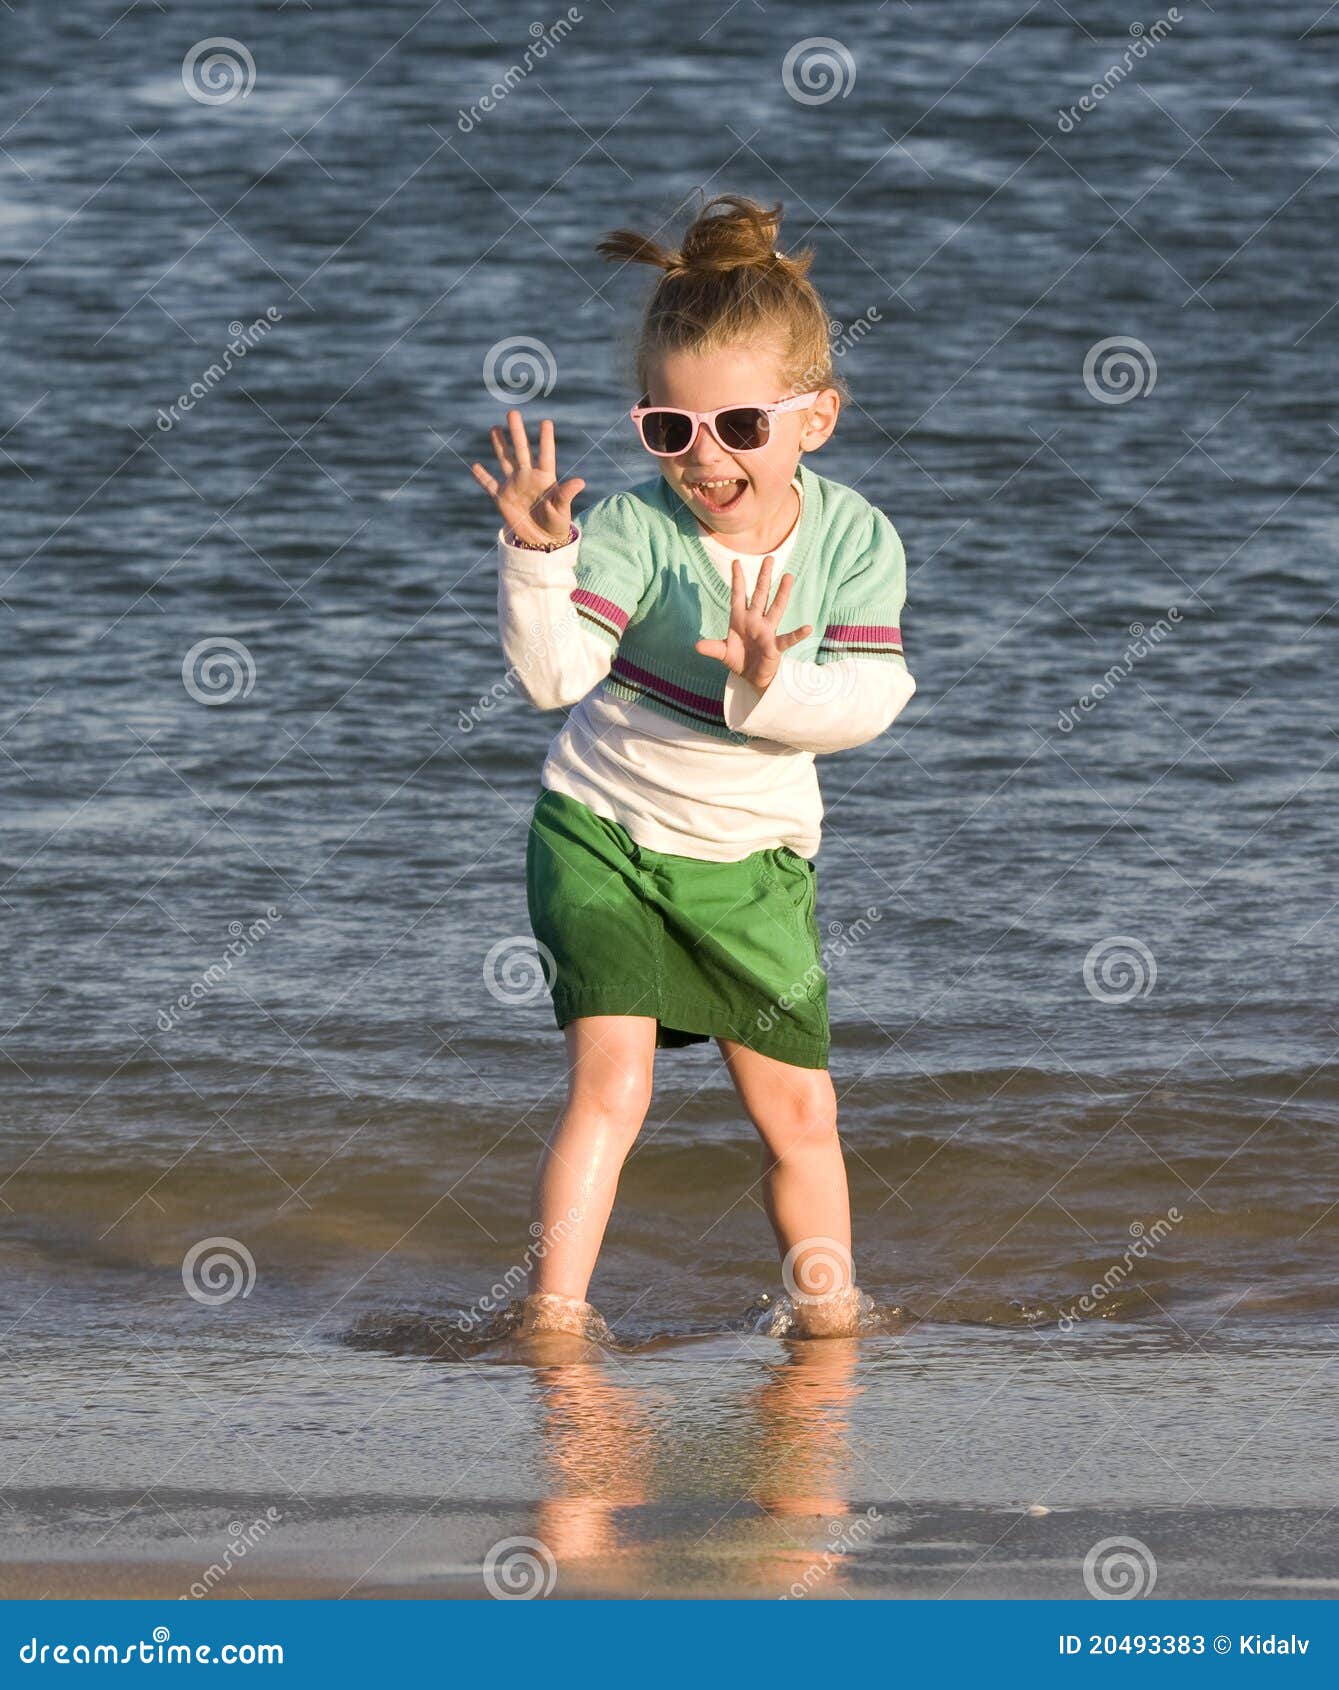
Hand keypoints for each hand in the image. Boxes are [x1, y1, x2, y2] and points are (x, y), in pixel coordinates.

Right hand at [470, 409, 585, 546]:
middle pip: (522, 450)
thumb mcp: (562, 508)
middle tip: (512, 413)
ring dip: (499, 445)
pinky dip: (482, 477)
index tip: (546, 422)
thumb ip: (567, 493)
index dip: (546, 439)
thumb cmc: (556, 522)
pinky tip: (475, 466)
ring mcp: (514, 485)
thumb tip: (581, 481)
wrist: (543, 540)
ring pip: (505, 460)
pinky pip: (490, 485)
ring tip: (494, 428)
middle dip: (517, 432)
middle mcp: (528, 477)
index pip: (546, 454)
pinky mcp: (502, 498)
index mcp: (545, 478)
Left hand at [694, 556, 813, 692]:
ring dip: (781, 593)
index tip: (736, 562)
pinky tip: (808, 628)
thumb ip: (712, 648)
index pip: (738, 595)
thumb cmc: (739, 660)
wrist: (751, 677)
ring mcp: (766, 632)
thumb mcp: (723, 653)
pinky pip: (787, 639)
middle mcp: (755, 621)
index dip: (737, 580)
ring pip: (775, 609)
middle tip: (769, 558)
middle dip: (763, 577)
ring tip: (788, 577)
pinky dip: (797, 634)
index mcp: (740, 620)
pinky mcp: (775, 646)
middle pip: (760, 595)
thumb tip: (697, 645)